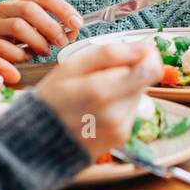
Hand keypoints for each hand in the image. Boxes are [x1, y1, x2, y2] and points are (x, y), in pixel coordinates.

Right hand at [0, 0, 82, 62]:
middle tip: (62, 42)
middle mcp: (7, 6)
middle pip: (30, 9)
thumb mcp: (40, 26)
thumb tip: (73, 32)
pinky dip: (22, 55)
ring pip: (18, 26)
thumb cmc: (22, 35)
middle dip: (51, 26)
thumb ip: (58, 27)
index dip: (64, 9)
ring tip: (45, 51)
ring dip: (37, 41)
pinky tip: (27, 57)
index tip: (77, 24)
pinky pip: (7, 48)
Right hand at [35, 40, 160, 159]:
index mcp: (101, 91)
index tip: (135, 50)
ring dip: (124, 86)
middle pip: (146, 79)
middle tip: (105, 70)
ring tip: (96, 90)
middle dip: (131, 69)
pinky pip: (130, 110)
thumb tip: (142, 47)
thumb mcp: (70, 67)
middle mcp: (116, 113)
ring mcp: (121, 128)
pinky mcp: (121, 137)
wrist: (38, 143)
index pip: (151, 69)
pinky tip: (98, 106)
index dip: (148, 55)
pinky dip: (119, 102)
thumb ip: (109, 53)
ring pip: (138, 93)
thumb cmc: (51, 99)